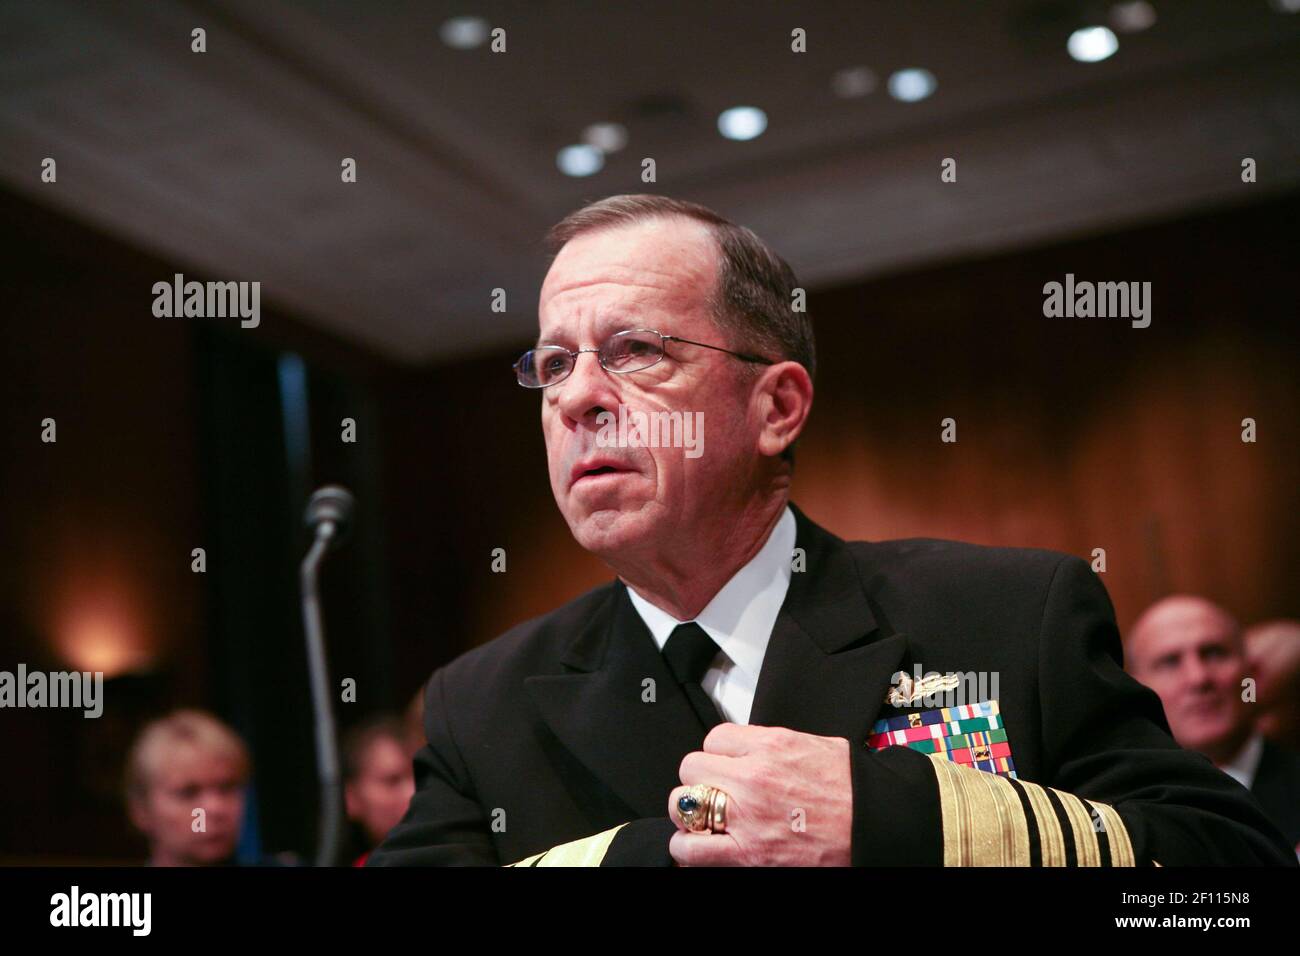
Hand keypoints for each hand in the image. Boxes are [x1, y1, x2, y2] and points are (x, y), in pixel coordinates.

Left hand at [668, 723, 852, 865]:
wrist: (876, 825)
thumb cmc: (854, 789)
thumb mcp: (814, 746)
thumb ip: (773, 745)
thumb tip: (751, 748)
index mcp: (770, 745)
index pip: (715, 738)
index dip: (720, 754)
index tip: (728, 765)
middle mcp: (753, 776)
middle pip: (692, 766)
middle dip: (703, 778)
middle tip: (717, 791)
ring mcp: (746, 816)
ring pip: (682, 802)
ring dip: (692, 810)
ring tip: (707, 818)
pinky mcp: (746, 853)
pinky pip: (690, 847)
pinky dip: (688, 847)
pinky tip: (701, 845)